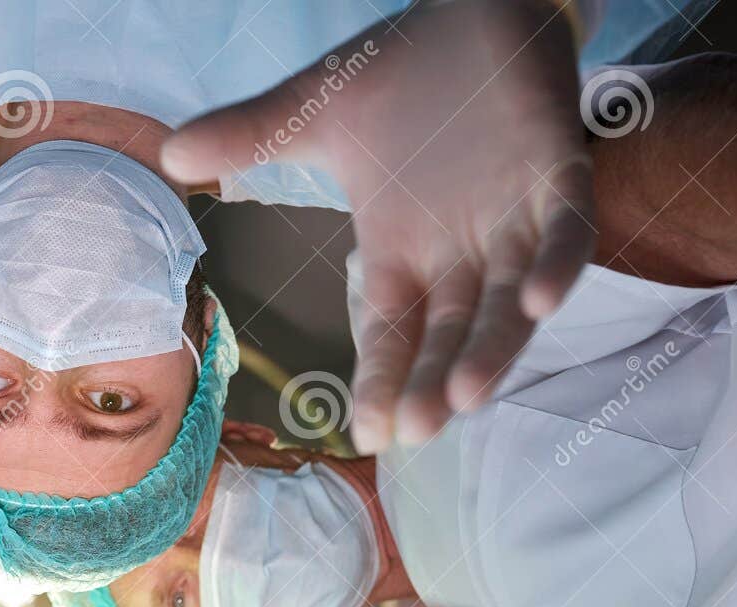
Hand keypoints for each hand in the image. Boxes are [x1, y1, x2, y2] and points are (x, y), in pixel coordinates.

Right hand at [162, 0, 594, 450]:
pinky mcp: (561, 174)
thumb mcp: (316, 114)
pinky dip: (556, 266)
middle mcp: (459, 253)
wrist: (480, 9)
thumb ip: (250, 138)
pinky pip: (566, 233)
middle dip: (433, 383)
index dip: (380, 381)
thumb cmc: (405, 73)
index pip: (390, 333)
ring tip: (466, 394)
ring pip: (506, 304)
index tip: (366, 434)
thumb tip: (170, 154)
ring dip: (492, 349)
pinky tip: (539, 299)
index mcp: (402, 252)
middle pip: (447, 335)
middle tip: (416, 430)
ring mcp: (513, 220)